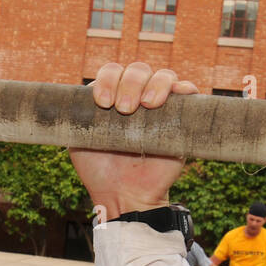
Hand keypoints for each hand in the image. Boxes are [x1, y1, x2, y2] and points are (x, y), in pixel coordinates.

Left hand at [69, 62, 198, 218]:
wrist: (123, 195)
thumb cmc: (99, 170)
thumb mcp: (77, 139)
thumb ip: (77, 116)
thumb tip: (76, 95)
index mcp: (112, 96)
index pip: (112, 71)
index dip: (108, 79)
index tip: (102, 101)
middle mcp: (136, 97)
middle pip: (138, 70)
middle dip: (129, 84)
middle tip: (123, 110)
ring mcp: (161, 107)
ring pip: (163, 76)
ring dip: (156, 84)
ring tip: (147, 106)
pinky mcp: (181, 120)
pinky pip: (189, 93)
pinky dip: (186, 88)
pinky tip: (179, 94)